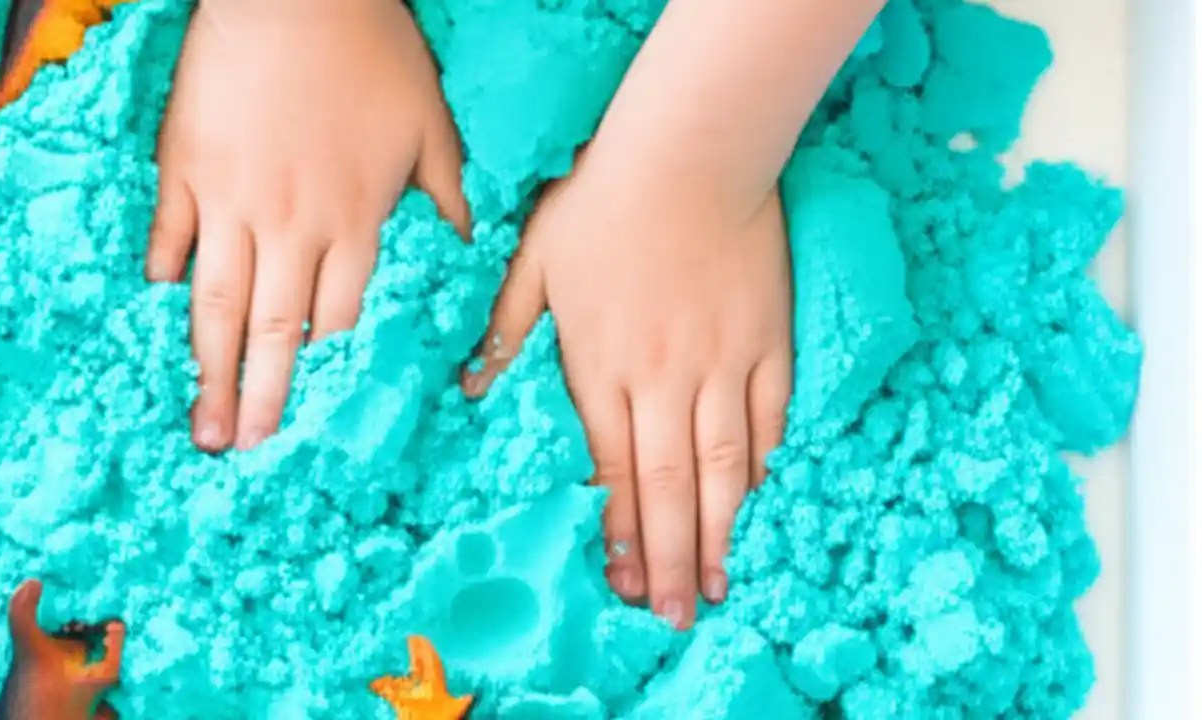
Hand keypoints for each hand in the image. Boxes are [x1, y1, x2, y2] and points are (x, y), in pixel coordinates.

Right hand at [147, 0, 468, 451]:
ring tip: (202, 421)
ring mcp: (230, 201)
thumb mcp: (432, 125)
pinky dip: (167, 269)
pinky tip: (161, 305)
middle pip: (273, 329)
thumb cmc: (373, 52)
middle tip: (246, 452)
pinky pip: (171, 233)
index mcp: (353, 224)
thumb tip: (470, 241)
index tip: (318, 417)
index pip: (336, 320)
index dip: (326, 372)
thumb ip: (447, 193)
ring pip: (216, 300)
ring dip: (210, 367)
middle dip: (262, 397)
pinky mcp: (184, 168)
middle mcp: (290, 228)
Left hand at [463, 149, 791, 628]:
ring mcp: (721, 361)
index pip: (611, 469)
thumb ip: (505, 330)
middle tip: (679, 614)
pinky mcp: (766, 338)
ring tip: (723, 581)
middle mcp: (662, 378)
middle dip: (672, 557)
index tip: (625, 582)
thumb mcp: (534, 262)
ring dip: (721, 528)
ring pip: (723, 463)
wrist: (687, 152)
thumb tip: (472, 387)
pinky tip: (759, 495)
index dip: (618, 531)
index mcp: (601, 366)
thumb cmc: (601, 201)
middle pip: (669, 484)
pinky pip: (769, 412)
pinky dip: (763, 457)